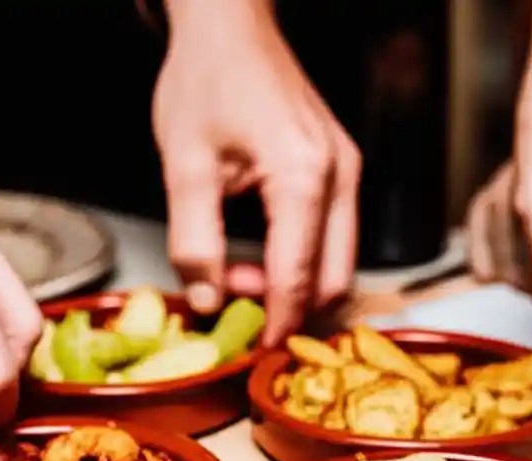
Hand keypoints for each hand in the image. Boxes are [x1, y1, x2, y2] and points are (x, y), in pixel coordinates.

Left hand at [152, 0, 360, 343]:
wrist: (229, 26)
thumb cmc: (205, 81)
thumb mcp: (184, 167)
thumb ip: (196, 242)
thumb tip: (210, 301)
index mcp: (304, 176)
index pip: (297, 276)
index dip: (275, 324)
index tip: (255, 357)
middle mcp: (340, 175)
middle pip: (334, 277)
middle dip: (289, 308)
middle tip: (237, 308)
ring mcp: (347, 170)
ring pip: (340, 260)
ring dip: (296, 284)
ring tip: (240, 274)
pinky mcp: (341, 167)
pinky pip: (335, 233)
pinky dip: (304, 258)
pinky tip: (261, 253)